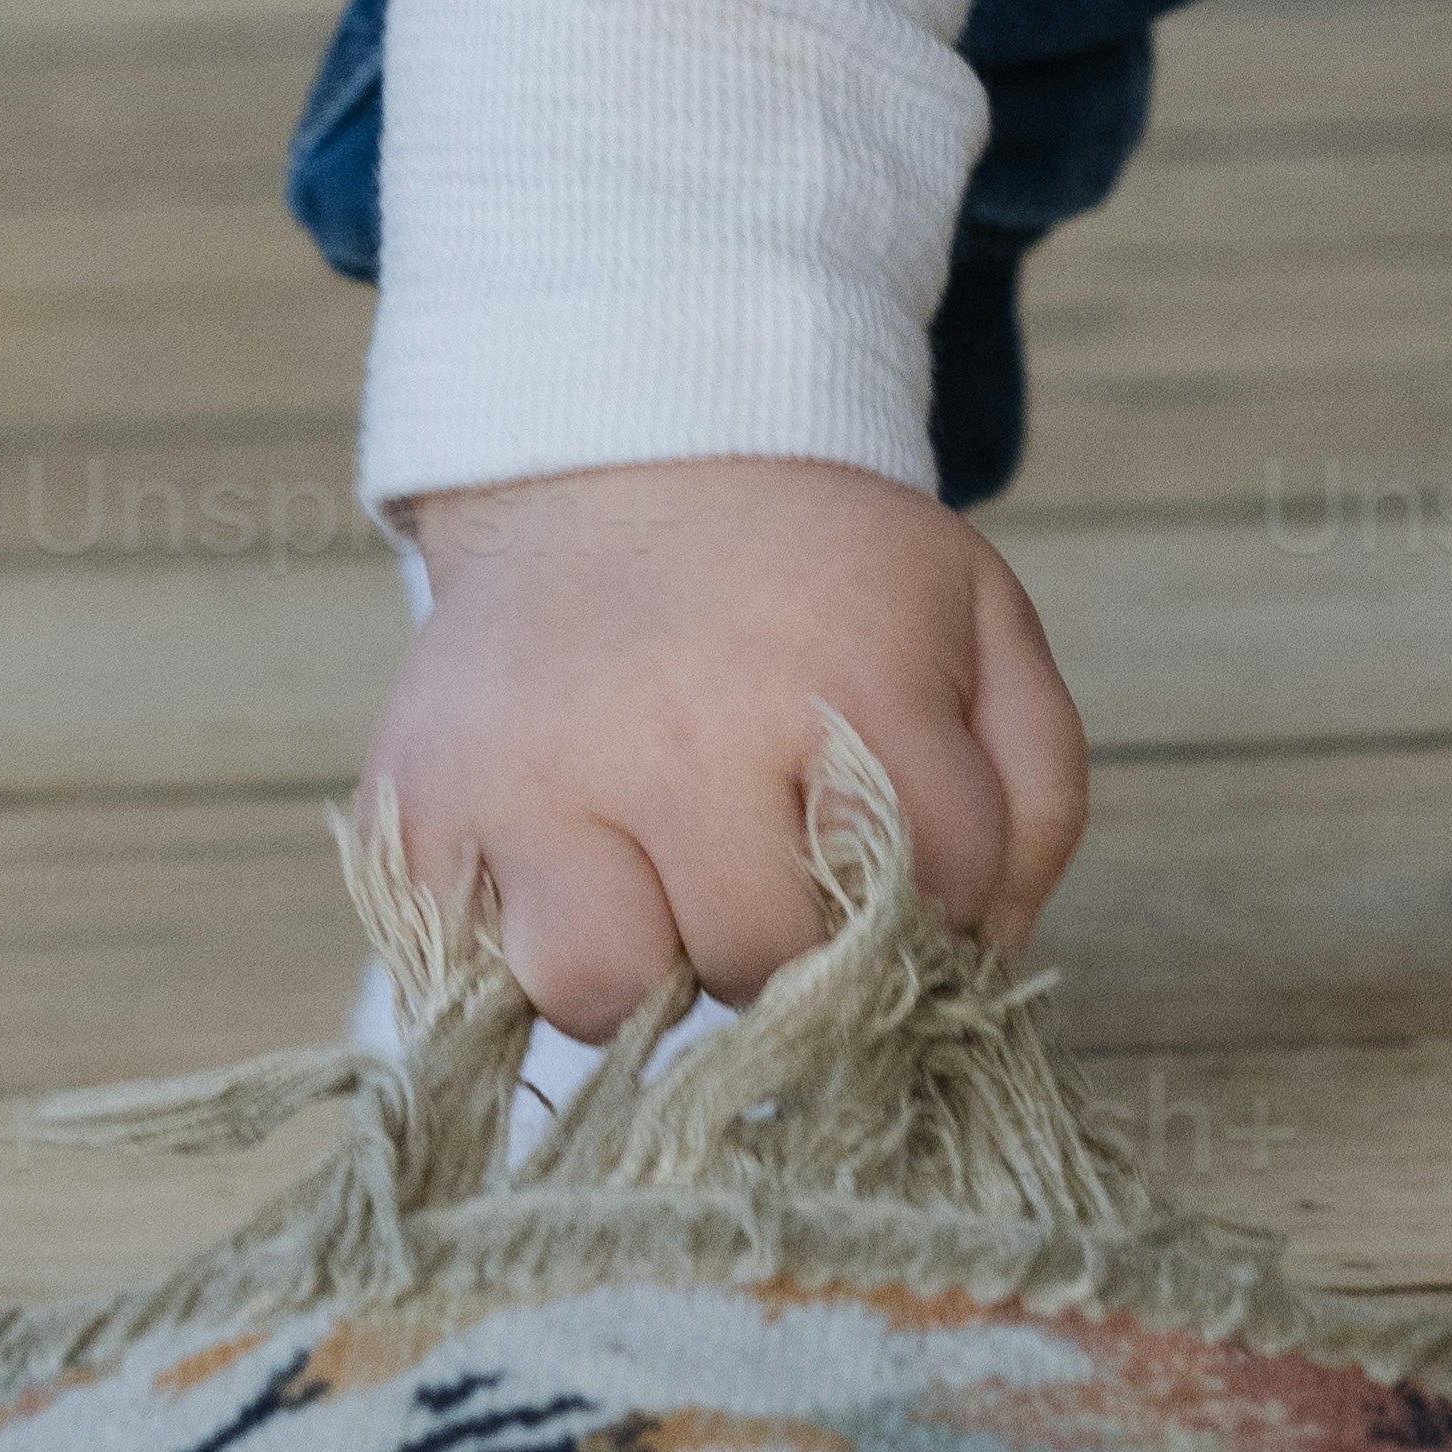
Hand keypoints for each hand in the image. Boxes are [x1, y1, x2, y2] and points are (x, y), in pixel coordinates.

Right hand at [371, 456, 1088, 1031]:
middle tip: (767, 858)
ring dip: (645, 964)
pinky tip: (559, 860)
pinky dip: (517, 946)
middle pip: (768, 962)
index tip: (900, 870)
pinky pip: (471, 973)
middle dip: (788, 944)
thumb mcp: (975, 624)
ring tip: (657, 872)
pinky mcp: (421, 801)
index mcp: (851, 672)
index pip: (940, 890)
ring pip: (604, 992)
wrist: (618, 458)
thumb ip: (1031, 796)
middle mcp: (684, 723)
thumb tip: (984, 963)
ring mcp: (535, 767)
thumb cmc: (817, 579)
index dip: (938, 909)